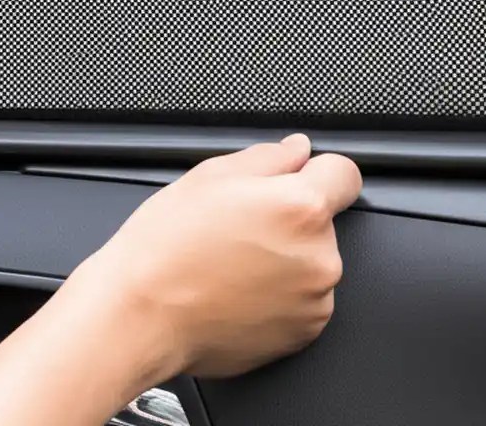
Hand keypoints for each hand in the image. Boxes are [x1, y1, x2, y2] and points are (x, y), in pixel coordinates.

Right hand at [79, 135, 362, 378]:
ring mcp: (314, 301)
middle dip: (291, 221)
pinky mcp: (303, 334)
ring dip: (286, 261)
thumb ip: (269, 157)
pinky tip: (237, 292)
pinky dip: (280, 296)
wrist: (141, 317)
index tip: (298, 180)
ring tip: (232, 265)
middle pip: (324, 222)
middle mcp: (318, 256)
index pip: (345, 173)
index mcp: (301, 207)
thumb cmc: (165, 250)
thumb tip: (297, 150)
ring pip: (312, 263)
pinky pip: (303, 302)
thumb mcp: (209, 177)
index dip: (318, 172)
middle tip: (240, 229)